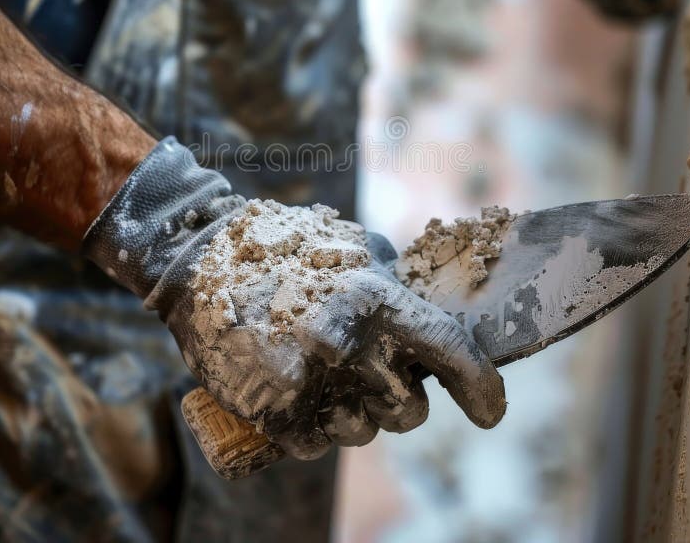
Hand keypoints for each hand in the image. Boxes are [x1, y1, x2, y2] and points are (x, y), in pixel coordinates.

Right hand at [84, 138, 505, 460]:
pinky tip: (294, 386)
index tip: (489, 410)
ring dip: (354, 412)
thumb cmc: (284, 249)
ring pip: (363, 432)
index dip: (480, 386)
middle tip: (366, 367)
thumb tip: (434, 321)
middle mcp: (348, 345)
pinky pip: (316, 442)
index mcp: (374, 296)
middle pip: (409, 410)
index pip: (448, 349)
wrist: (200, 262)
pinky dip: (314, 424)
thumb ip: (396, 285)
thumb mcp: (350, 248)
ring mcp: (310, 385)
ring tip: (322, 370)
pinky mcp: (273, 414)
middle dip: (399, 397)